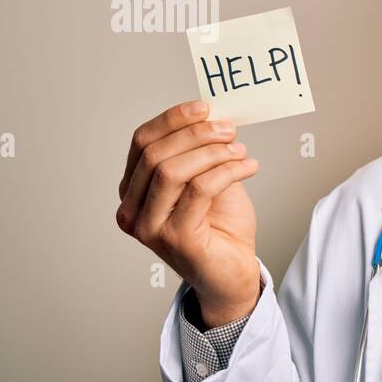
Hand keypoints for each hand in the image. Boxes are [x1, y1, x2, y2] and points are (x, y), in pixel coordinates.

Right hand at [116, 100, 260, 325]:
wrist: (233, 274)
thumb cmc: (219, 228)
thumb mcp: (207, 180)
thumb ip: (200, 153)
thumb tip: (212, 116)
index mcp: (133, 191)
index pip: (142, 142)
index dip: (172, 120)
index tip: (205, 107)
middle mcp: (132, 210)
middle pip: (155, 154)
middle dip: (196, 134)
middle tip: (229, 130)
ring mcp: (151, 228)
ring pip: (172, 170)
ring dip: (212, 152)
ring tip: (240, 150)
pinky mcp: (177, 239)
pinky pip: (200, 190)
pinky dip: (228, 171)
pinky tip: (249, 166)